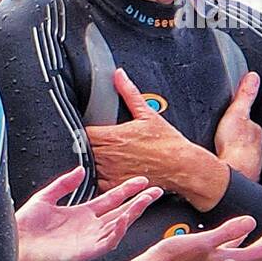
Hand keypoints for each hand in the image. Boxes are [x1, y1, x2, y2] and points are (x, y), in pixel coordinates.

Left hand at [15, 167, 161, 260]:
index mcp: (81, 214)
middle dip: (139, 202)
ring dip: (132, 213)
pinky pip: (107, 243)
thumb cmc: (26, 226)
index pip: (111, 200)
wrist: (15, 244)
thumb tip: (81, 170)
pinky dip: (117, 232)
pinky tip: (123, 220)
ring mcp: (89, 240)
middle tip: (155, 190)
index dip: (126, 190)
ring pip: (118, 226)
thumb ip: (64, 183)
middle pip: (120, 212)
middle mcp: (89, 227)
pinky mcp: (85, 252)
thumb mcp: (46, 197)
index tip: (141, 180)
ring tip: (144, 201)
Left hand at [86, 67, 229, 211]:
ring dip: (88, 162)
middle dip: (82, 146)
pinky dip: (96, 179)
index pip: (81, 132)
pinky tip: (102, 173)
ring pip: (87, 167)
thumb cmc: (167, 142)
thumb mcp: (147, 113)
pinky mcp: (116, 186)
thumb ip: (129, 93)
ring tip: (95, 158)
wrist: (183, 166)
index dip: (78, 130)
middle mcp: (108, 156)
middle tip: (86, 143)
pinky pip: (96, 184)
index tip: (80, 129)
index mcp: (112, 137)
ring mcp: (110, 172)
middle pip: (80, 149)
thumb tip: (119, 74)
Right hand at [146, 216, 261, 260]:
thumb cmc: (174, 256)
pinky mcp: (208, 259)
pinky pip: (234, 248)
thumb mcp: (202, 241)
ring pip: (249, 251)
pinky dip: (244, 239)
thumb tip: (252, 221)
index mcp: (230, 260)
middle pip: (261, 252)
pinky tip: (242, 232)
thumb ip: (227, 231)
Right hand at [215, 70, 261, 180]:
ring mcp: (252, 163)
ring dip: (237, 153)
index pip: (251, 123)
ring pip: (245, 154)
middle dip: (240, 138)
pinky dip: (233, 165)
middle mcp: (257, 148)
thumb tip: (253, 77)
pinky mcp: (243, 175)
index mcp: (257, 132)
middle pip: (249, 139)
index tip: (237, 122)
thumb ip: (245, 96)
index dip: (243, 121)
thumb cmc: (235, 148)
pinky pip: (238, 167)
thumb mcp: (237, 114)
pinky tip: (224, 166)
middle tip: (228, 137)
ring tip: (225, 152)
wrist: (232, 175)